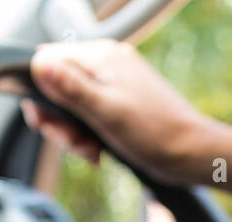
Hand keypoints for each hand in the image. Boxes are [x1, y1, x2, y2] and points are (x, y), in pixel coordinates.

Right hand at [22, 39, 220, 184]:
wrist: (191, 154)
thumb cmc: (155, 133)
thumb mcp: (107, 111)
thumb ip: (71, 88)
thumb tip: (39, 64)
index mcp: (102, 57)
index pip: (48, 60)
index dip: (39, 92)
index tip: (47, 121)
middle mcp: (106, 64)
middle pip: (56, 86)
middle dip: (57, 120)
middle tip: (73, 142)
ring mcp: (113, 84)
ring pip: (70, 106)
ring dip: (72, 133)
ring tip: (89, 151)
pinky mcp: (118, 104)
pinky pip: (88, 116)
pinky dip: (86, 136)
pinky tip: (97, 151)